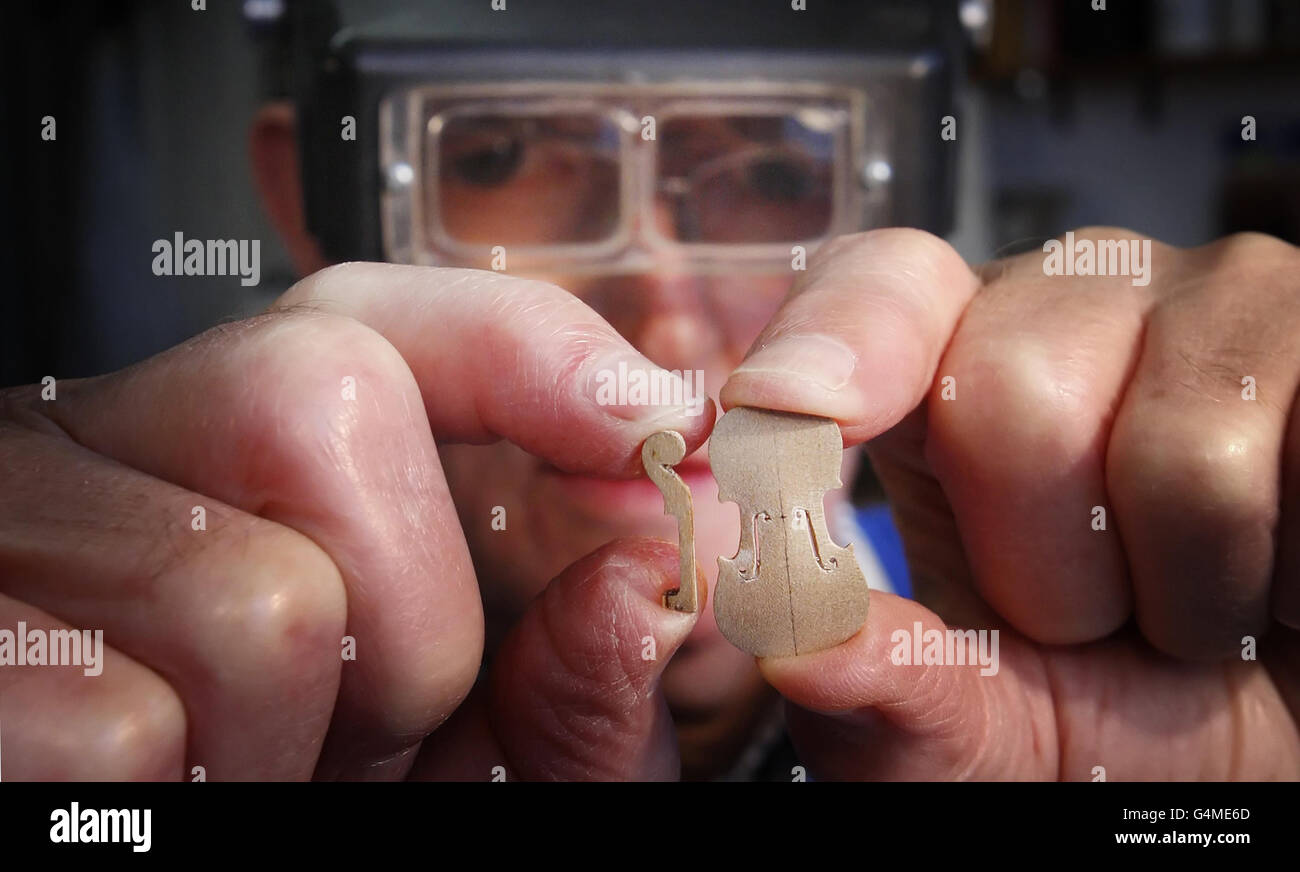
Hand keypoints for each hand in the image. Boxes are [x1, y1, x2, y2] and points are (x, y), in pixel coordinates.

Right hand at [0, 263, 708, 780]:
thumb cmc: (353, 815)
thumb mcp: (488, 757)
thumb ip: (580, 677)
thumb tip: (652, 573)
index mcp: (229, 449)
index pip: (364, 319)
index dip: (520, 351)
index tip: (645, 424)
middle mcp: (106, 457)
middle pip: (313, 398)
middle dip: (410, 612)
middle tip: (368, 724)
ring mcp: (14, 541)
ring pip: (247, 592)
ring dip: (294, 736)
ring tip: (247, 768)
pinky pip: (123, 728)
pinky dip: (176, 798)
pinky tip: (157, 798)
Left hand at [721, 227, 1299, 779]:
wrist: (1265, 729)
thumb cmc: (1109, 706)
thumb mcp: (975, 725)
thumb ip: (883, 691)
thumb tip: (795, 647)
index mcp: (944, 360)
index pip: (878, 289)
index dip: (831, 347)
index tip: (781, 418)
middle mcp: (1073, 300)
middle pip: (1011, 400)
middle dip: (1045, 570)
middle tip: (1087, 614)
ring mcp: (1218, 302)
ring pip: (1182, 454)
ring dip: (1183, 593)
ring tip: (1190, 603)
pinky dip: (1292, 579)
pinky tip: (1277, 571)